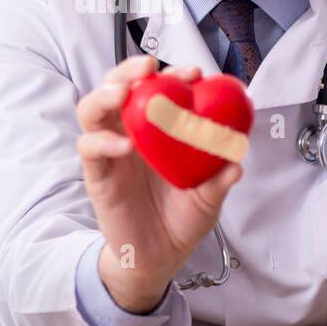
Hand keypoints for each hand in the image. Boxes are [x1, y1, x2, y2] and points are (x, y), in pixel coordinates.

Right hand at [76, 55, 242, 312]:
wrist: (159, 258)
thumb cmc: (181, 219)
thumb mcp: (209, 197)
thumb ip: (220, 179)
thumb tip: (236, 162)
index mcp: (157, 130)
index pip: (158, 89)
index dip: (173, 75)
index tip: (194, 73)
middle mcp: (129, 133)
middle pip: (117, 87)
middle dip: (129, 70)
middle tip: (149, 68)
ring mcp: (109, 151)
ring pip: (92, 110)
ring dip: (105, 95)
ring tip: (122, 93)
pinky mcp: (96, 174)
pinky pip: (90, 149)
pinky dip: (104, 142)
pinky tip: (125, 146)